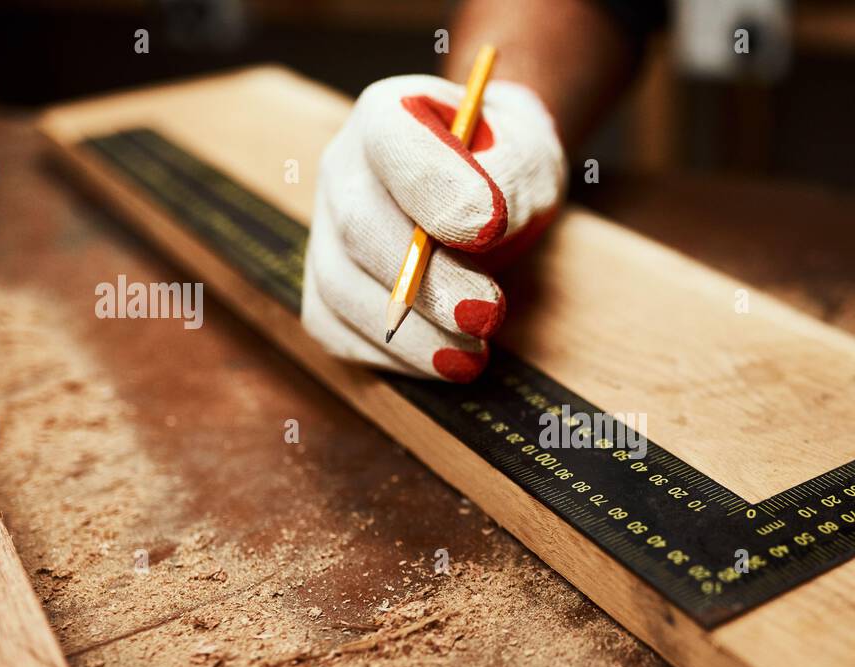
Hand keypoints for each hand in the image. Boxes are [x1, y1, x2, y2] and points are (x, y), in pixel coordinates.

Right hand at [303, 74, 566, 381]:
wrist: (488, 193)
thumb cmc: (508, 167)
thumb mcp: (530, 155)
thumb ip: (513, 174)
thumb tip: (483, 220)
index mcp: (388, 115)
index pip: (392, 142)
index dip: (437, 187)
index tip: (492, 226)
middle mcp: (342, 169)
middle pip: (359, 227)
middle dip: (426, 281)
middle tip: (487, 312)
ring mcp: (325, 232)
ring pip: (341, 288)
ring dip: (411, 333)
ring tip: (474, 355)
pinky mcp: (328, 289)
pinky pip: (337, 330)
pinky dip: (392, 357)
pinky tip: (446, 363)